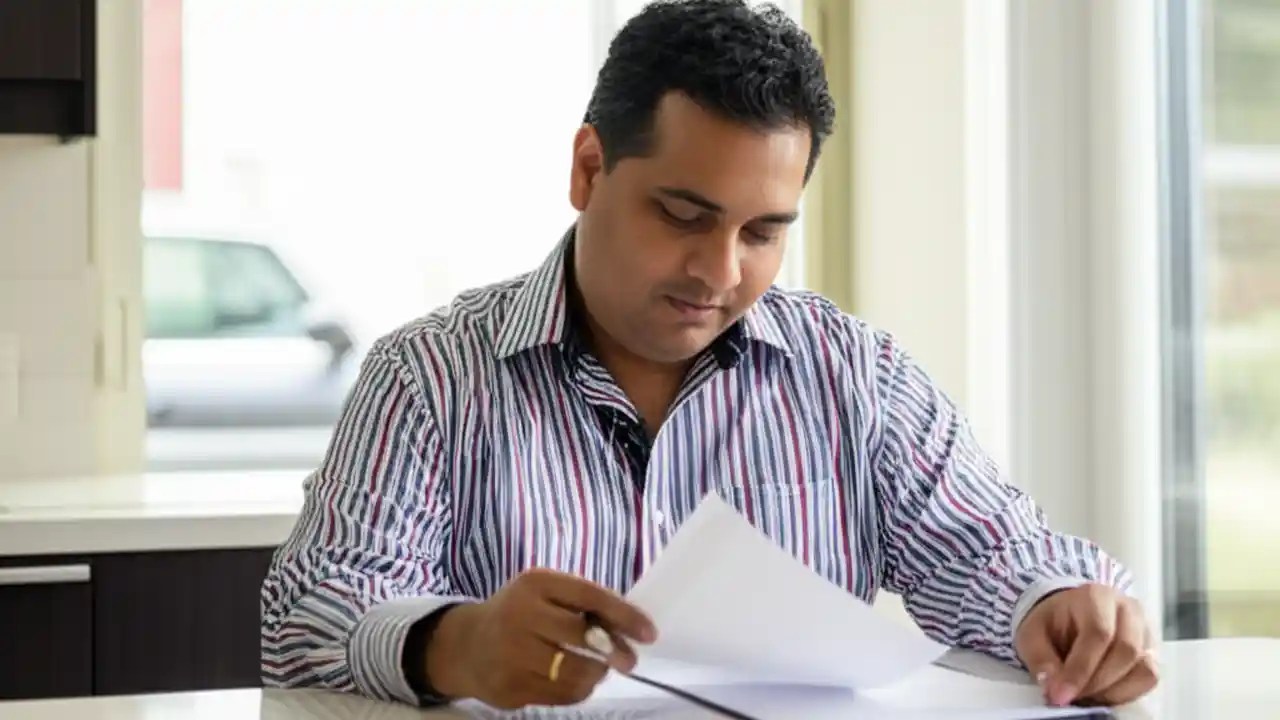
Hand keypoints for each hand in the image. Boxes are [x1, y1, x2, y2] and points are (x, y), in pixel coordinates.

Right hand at [423, 568, 656, 708]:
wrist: (466, 645)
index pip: (589, 596)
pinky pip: (560, 695)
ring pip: (574, 672)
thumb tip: (630, 630)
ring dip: (595, 674)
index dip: (624, 615)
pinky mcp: (509, 687)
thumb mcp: (544, 595)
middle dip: (614, 651)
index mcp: (535, 583)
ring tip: (596, 670)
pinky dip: (577, 690)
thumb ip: (583, 606)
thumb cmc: (519, 614)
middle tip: (629, 660)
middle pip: (582, 635)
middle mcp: (520, 615)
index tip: (648, 633)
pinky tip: (575, 681)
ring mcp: (511, 654)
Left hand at [1015, 584, 1157, 707]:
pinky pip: (1148, 679)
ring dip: (1113, 691)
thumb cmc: (1051, 624)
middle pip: (1126, 651)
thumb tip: (1053, 687)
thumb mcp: (1032, 635)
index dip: (1080, 669)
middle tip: (1071, 697)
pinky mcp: (1152, 652)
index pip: (1099, 633)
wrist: (1068, 617)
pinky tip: (1101, 693)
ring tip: (1085, 695)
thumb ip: (1040, 659)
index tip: (1060, 695)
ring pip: (1143, 668)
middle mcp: (1128, 609)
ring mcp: (1146, 631)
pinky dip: (1126, 693)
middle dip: (1096, 682)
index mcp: (1096, 596)